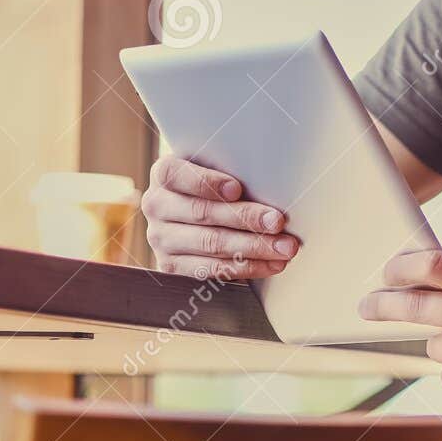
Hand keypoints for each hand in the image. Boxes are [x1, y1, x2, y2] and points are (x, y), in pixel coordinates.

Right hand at [142, 155, 299, 280]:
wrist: (188, 218)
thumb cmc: (212, 188)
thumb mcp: (214, 171)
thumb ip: (231, 174)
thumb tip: (272, 185)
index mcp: (163, 174)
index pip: (179, 174)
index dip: (208, 182)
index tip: (237, 189)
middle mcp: (156, 205)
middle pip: (202, 213)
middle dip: (245, 218)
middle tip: (277, 223)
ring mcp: (160, 238)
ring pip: (211, 244)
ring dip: (254, 247)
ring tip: (284, 248)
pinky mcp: (171, 265)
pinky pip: (213, 269)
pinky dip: (247, 267)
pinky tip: (271, 264)